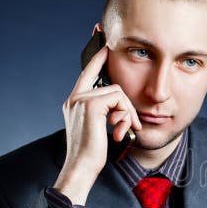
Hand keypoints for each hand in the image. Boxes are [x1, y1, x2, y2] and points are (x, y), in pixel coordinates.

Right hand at [53, 45, 141, 204]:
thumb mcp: (98, 129)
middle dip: (127, 107)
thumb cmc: (91, 154)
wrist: (81, 167)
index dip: (98, 57)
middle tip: (132, 127)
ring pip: (119, 93)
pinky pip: (119, 99)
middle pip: (112, 85)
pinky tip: (119, 132)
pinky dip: (126, 115)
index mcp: (74, 102)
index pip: (88, 73)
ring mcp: (81, 100)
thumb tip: (120, 106)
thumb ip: (104, 113)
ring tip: (122, 132)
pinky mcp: (91, 105)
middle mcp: (75, 98)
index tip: (104, 40)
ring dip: (128, 114)